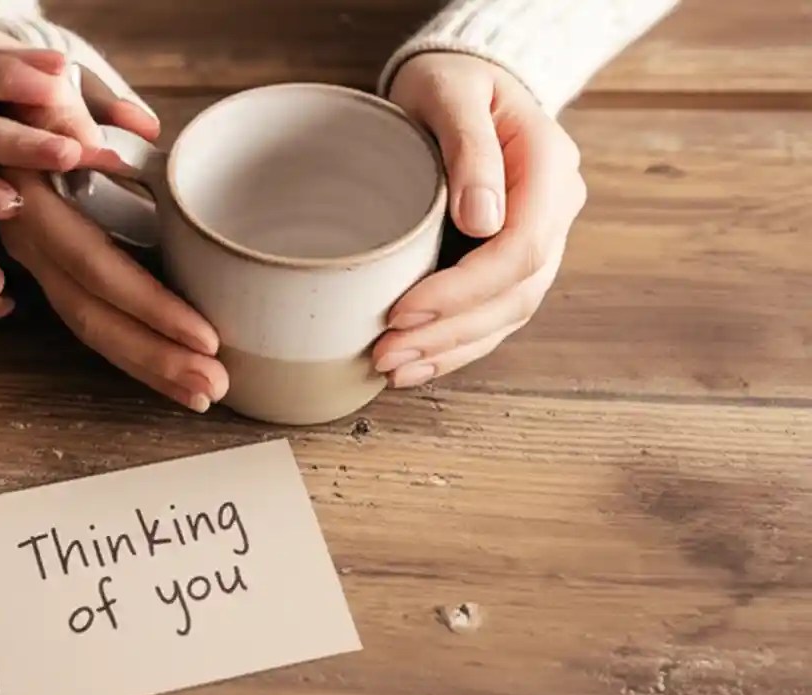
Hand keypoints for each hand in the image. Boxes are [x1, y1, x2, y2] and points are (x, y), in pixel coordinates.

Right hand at [0, 75, 224, 412]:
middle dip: (156, 356)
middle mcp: (28, 238)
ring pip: (90, 326)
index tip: (206, 334)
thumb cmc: (30, 87)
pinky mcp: (50, 265)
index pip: (97, 266)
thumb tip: (139, 130)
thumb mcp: (47, 85)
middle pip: (93, 315)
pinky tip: (169, 371)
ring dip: (148, 365)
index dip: (151, 306)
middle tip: (215, 383)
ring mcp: (36, 258)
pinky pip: (91, 316)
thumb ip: (81, 109)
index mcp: (33, 198)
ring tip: (202, 392)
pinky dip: (133, 347)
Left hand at [374, 53, 587, 387]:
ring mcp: (537, 240)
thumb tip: (483, 220)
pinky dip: (454, 346)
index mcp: (549, 168)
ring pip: (506, 315)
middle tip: (385, 352)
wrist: (460, 83)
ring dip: (449, 350)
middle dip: (448, 332)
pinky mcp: (509, 261)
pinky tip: (415, 365)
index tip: (404, 309)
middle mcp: (553, 211)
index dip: (463, 290)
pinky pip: (492, 315)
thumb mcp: (452, 95)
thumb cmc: (450, 82)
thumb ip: (470, 149)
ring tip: (392, 367)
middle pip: (515, 293)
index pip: (521, 249)